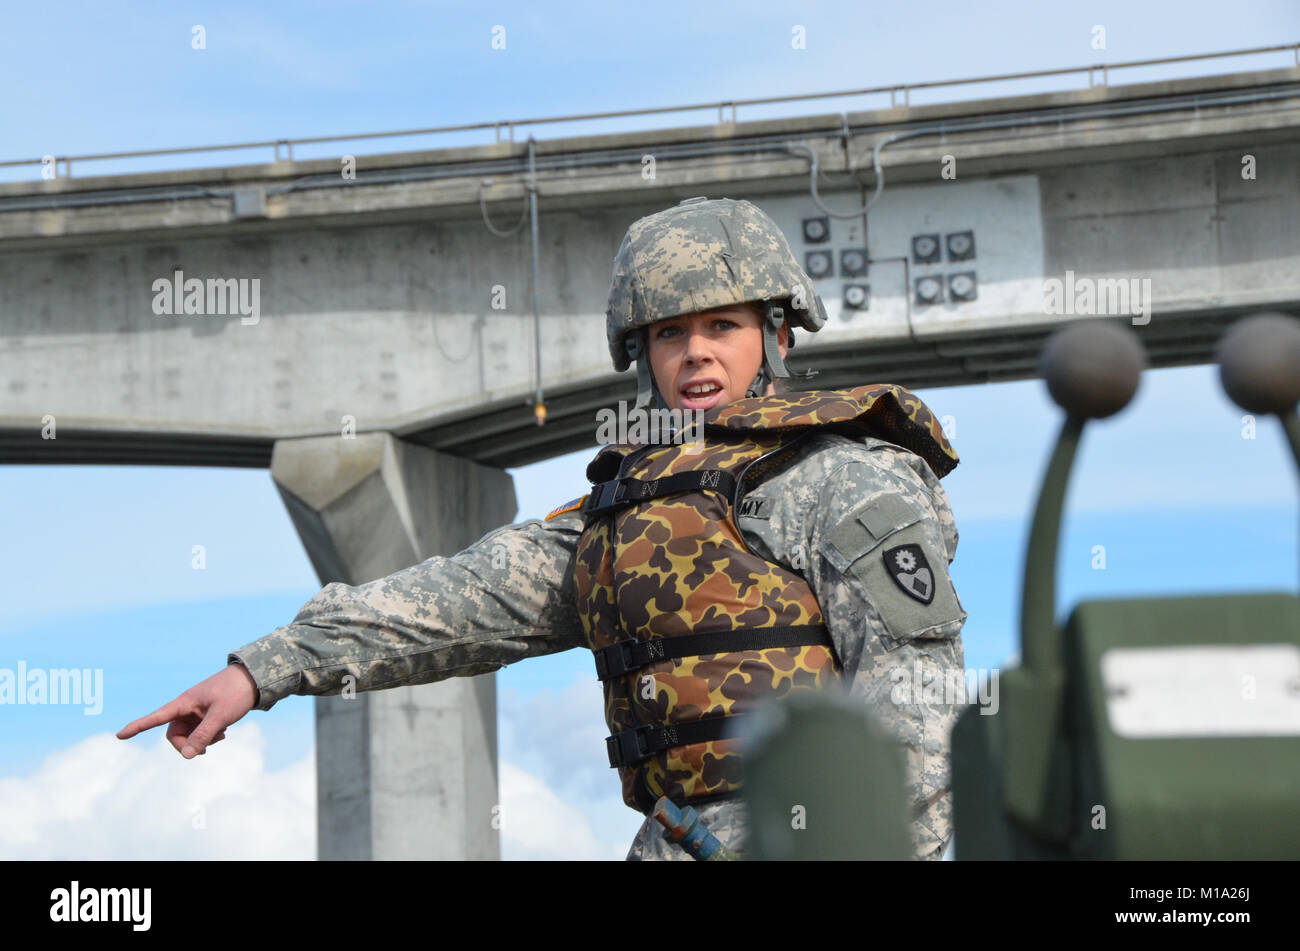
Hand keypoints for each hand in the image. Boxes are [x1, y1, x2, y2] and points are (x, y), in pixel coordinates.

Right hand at [116, 663, 258, 758]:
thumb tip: (188, 756)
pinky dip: (209, 736)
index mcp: (184, 703)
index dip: (137, 727)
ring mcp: (196, 712)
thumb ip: (204, 735)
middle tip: (207, 749)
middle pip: (175, 735)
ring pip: (189, 735)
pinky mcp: (206, 715)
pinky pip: (200, 732)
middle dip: (188, 744)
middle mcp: (186, 708)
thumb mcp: (221, 715)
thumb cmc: (236, 692)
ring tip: (222, 735)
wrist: (255, 678)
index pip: (155, 718)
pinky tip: (224, 733)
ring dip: (202, 740)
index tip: (119, 735)